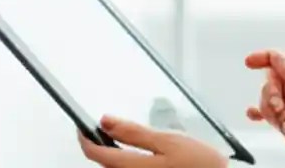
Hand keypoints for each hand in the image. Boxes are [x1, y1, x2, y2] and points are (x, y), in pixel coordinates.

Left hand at [78, 115, 228, 166]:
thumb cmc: (202, 166)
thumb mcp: (168, 140)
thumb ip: (134, 132)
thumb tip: (105, 121)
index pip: (94, 154)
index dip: (84, 136)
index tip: (82, 124)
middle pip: (104, 164)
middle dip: (100, 145)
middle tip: (105, 128)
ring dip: (113, 155)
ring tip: (123, 139)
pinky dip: (127, 162)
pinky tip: (139, 155)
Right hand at [245, 50, 284, 167]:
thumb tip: (276, 56)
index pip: (282, 59)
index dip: (264, 57)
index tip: (249, 62)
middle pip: (270, 80)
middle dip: (269, 93)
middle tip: (280, 107)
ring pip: (266, 99)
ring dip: (269, 111)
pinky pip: (266, 115)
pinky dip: (258, 115)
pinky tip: (255, 117)